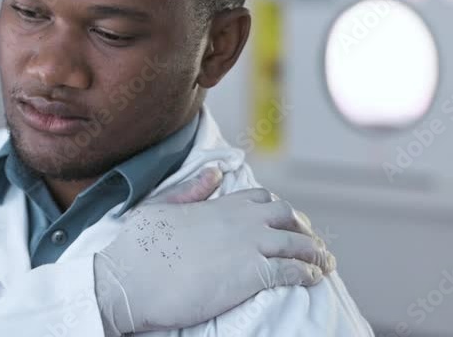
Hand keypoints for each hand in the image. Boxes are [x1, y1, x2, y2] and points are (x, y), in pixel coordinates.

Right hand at [94, 168, 334, 333]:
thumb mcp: (160, 207)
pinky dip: (307, 274)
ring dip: (315, 254)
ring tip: (324, 265)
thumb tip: (214, 172)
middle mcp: (238, 222)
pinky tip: (312, 280)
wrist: (128, 280)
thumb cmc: (135, 248)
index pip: (261, 198)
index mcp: (217, 205)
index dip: (278, 211)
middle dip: (303, 230)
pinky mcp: (250, 276)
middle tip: (311, 245)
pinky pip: (292, 271)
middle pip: (287, 217)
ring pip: (297, 244)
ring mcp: (247, 247)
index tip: (285, 223)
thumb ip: (191, 190)